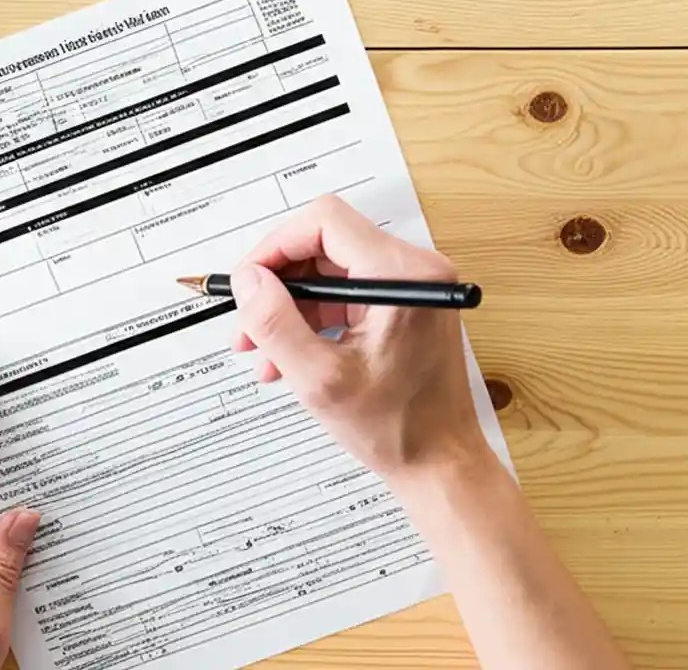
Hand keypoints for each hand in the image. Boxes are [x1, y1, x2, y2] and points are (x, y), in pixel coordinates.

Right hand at [230, 195, 492, 484]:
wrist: (439, 464)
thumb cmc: (399, 428)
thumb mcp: (318, 378)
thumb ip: (274, 323)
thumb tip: (247, 281)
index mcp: (402, 277)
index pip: (324, 223)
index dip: (275, 247)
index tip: (248, 281)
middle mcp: (414, 271)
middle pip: (323, 245)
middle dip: (277, 285)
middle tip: (247, 323)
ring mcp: (411, 288)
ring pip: (329, 272)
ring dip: (289, 308)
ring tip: (263, 351)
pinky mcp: (404, 306)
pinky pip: (344, 296)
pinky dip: (311, 320)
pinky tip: (289, 357)